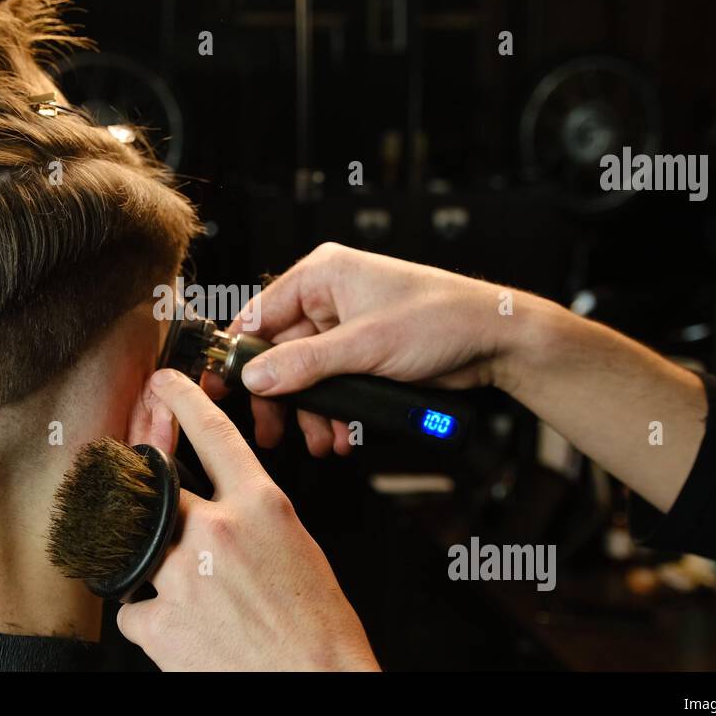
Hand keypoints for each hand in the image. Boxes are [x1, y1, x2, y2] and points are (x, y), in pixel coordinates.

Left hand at [118, 368, 379, 670]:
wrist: (318, 683)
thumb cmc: (319, 628)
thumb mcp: (297, 548)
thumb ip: (255, 518)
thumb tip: (223, 512)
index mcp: (262, 507)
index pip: (214, 434)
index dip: (183, 398)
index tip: (163, 383)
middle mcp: (218, 532)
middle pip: (158, 486)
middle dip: (150, 496)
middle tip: (154, 512)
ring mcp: (183, 575)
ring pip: (138, 549)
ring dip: (152, 568)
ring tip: (188, 593)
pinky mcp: (160, 622)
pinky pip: (132, 610)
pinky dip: (150, 620)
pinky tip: (181, 631)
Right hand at [216, 242, 549, 455]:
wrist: (496, 339)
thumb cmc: (441, 319)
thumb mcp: (364, 346)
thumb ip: (305, 364)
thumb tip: (256, 377)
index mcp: (322, 274)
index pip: (259, 313)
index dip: (237, 353)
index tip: (218, 387)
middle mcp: (330, 296)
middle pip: (280, 351)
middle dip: (281, 396)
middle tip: (271, 432)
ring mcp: (347, 326)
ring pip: (307, 375)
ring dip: (311, 412)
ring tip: (319, 441)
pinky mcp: (365, 352)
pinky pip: (333, 384)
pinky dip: (335, 411)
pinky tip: (343, 434)